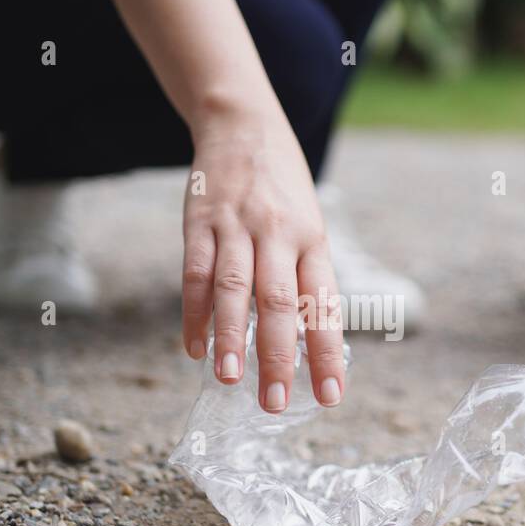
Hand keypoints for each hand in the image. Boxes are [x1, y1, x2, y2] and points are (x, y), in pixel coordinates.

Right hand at [181, 109, 344, 413]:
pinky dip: (194, 315)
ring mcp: (236, 226)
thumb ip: (305, 279)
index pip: (324, 305)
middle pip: (279, 302)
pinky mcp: (199, 222)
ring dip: (230, 337)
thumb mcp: (309, 226)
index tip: (330, 396)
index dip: (327, 353)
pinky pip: (195, 274)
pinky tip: (194, 349)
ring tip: (229, 379)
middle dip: (277, 356)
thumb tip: (305, 345)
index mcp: (313, 240)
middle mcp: (278, 233)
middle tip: (273, 402)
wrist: (242, 124)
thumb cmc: (283, 190)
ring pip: (234, 289)